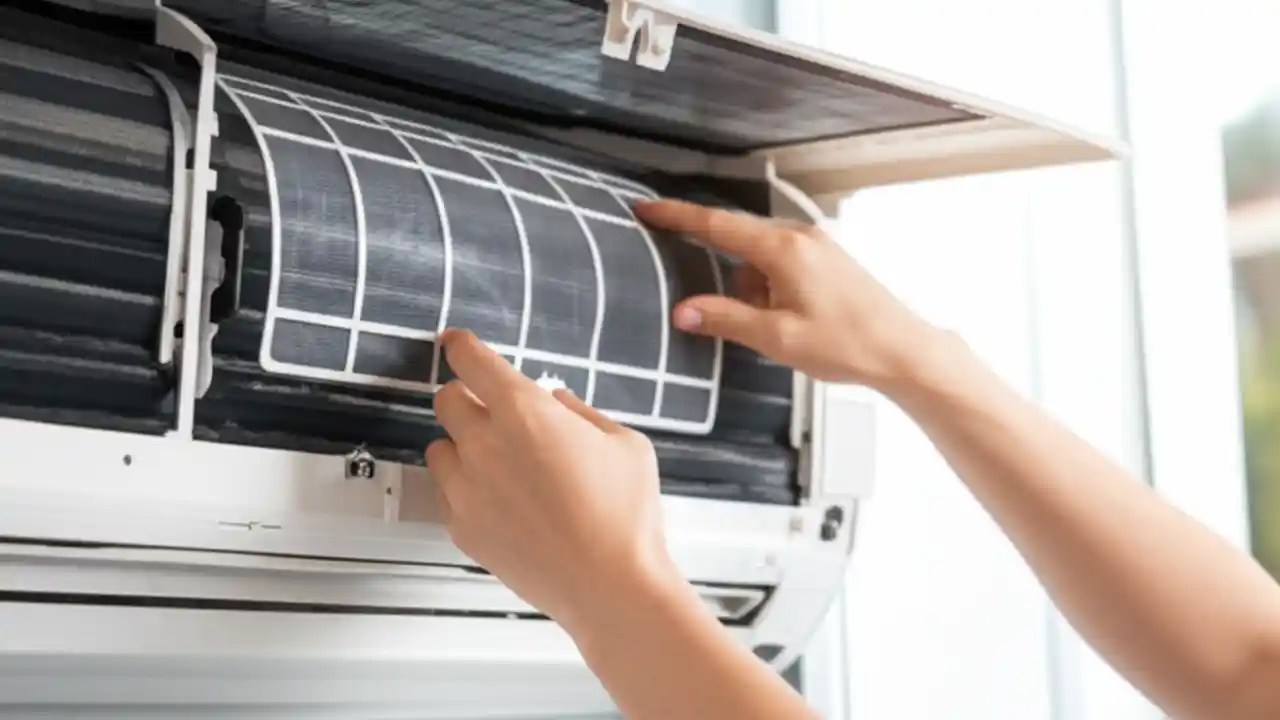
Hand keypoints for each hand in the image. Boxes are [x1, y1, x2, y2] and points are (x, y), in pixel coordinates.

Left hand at [426, 329, 681, 633]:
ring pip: (440, 447)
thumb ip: (581, 412)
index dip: (460, 346)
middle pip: (445, 399)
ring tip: (501, 466)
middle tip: (494, 412)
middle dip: (466, 397)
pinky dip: (465, 488)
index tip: (455, 342)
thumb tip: (556, 401)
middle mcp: (485, 443)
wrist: (610, 585)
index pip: (471, 362)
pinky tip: (502, 502)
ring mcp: (467, 488)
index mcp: (525, 410)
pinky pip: (447, 493)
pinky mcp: (461, 527)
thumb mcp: (625, 443)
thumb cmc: (626, 514)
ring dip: (462, 445)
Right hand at [636, 199, 939, 390]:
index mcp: (783, 249)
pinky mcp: (827, 258)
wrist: (903, 350)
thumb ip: (725, 319)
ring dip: (751, 290)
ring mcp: (816, 244)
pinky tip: (787, 320)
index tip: (647, 208)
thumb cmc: (846, 344)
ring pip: (759, 259)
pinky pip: (781, 264)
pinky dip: (771, 289)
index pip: (716, 225)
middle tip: (720, 307)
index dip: (677, 216)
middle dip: (724, 277)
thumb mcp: (776, 338)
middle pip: (738, 242)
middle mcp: (799, 236)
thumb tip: (682, 310)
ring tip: (775, 329)